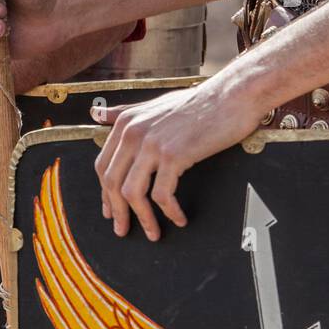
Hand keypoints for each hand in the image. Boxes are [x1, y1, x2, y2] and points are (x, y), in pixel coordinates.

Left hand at [91, 80, 265, 241]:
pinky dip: (169, 211)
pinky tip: (179, 218)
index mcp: (125, 122)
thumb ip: (124, 112)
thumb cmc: (198, 103)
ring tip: (152, 233)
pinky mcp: (173, 155)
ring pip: (132, 193)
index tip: (111, 211)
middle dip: (117, 212)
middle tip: (123, 230)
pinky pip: (162, 195)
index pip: (102, 165)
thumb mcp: (154, 105)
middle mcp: (132, 132)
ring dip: (142, 218)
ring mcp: (152, 144)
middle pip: (112, 182)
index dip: (105, 193)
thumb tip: (96, 114)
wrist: (232, 95)